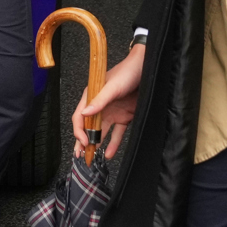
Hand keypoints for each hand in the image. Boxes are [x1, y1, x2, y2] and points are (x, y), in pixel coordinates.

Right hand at [73, 40, 145, 158]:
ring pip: (101, 132)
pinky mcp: (124, 117)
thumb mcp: (112, 86)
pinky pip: (117, 133)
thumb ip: (99, 100)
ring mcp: (112, 112)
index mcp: (91, 96)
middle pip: (88, 127)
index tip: (84, 142)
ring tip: (92, 158)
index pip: (80, 117)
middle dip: (83, 141)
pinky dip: (113, 144)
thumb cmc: (127, 72)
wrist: (146, 69)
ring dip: (96, 144)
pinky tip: (109, 154)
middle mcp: (100, 106)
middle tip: (80, 156)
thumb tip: (85, 113)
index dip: (79, 131)